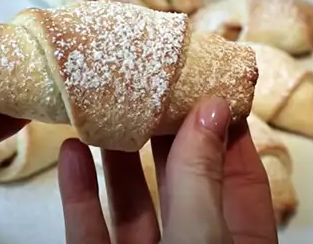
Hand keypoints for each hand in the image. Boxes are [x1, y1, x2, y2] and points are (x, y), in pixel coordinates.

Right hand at [57, 97, 277, 243]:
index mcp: (236, 242)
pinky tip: (72, 153)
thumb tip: (210, 109)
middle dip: (166, 132)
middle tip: (151, 86)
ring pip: (132, 201)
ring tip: (108, 108)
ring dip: (118, 156)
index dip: (225, 129)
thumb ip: (200, 178)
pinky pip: (89, 228)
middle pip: (182, 180)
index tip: (208, 85)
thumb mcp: (201, 237)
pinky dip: (78, 192)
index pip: (240, 175)